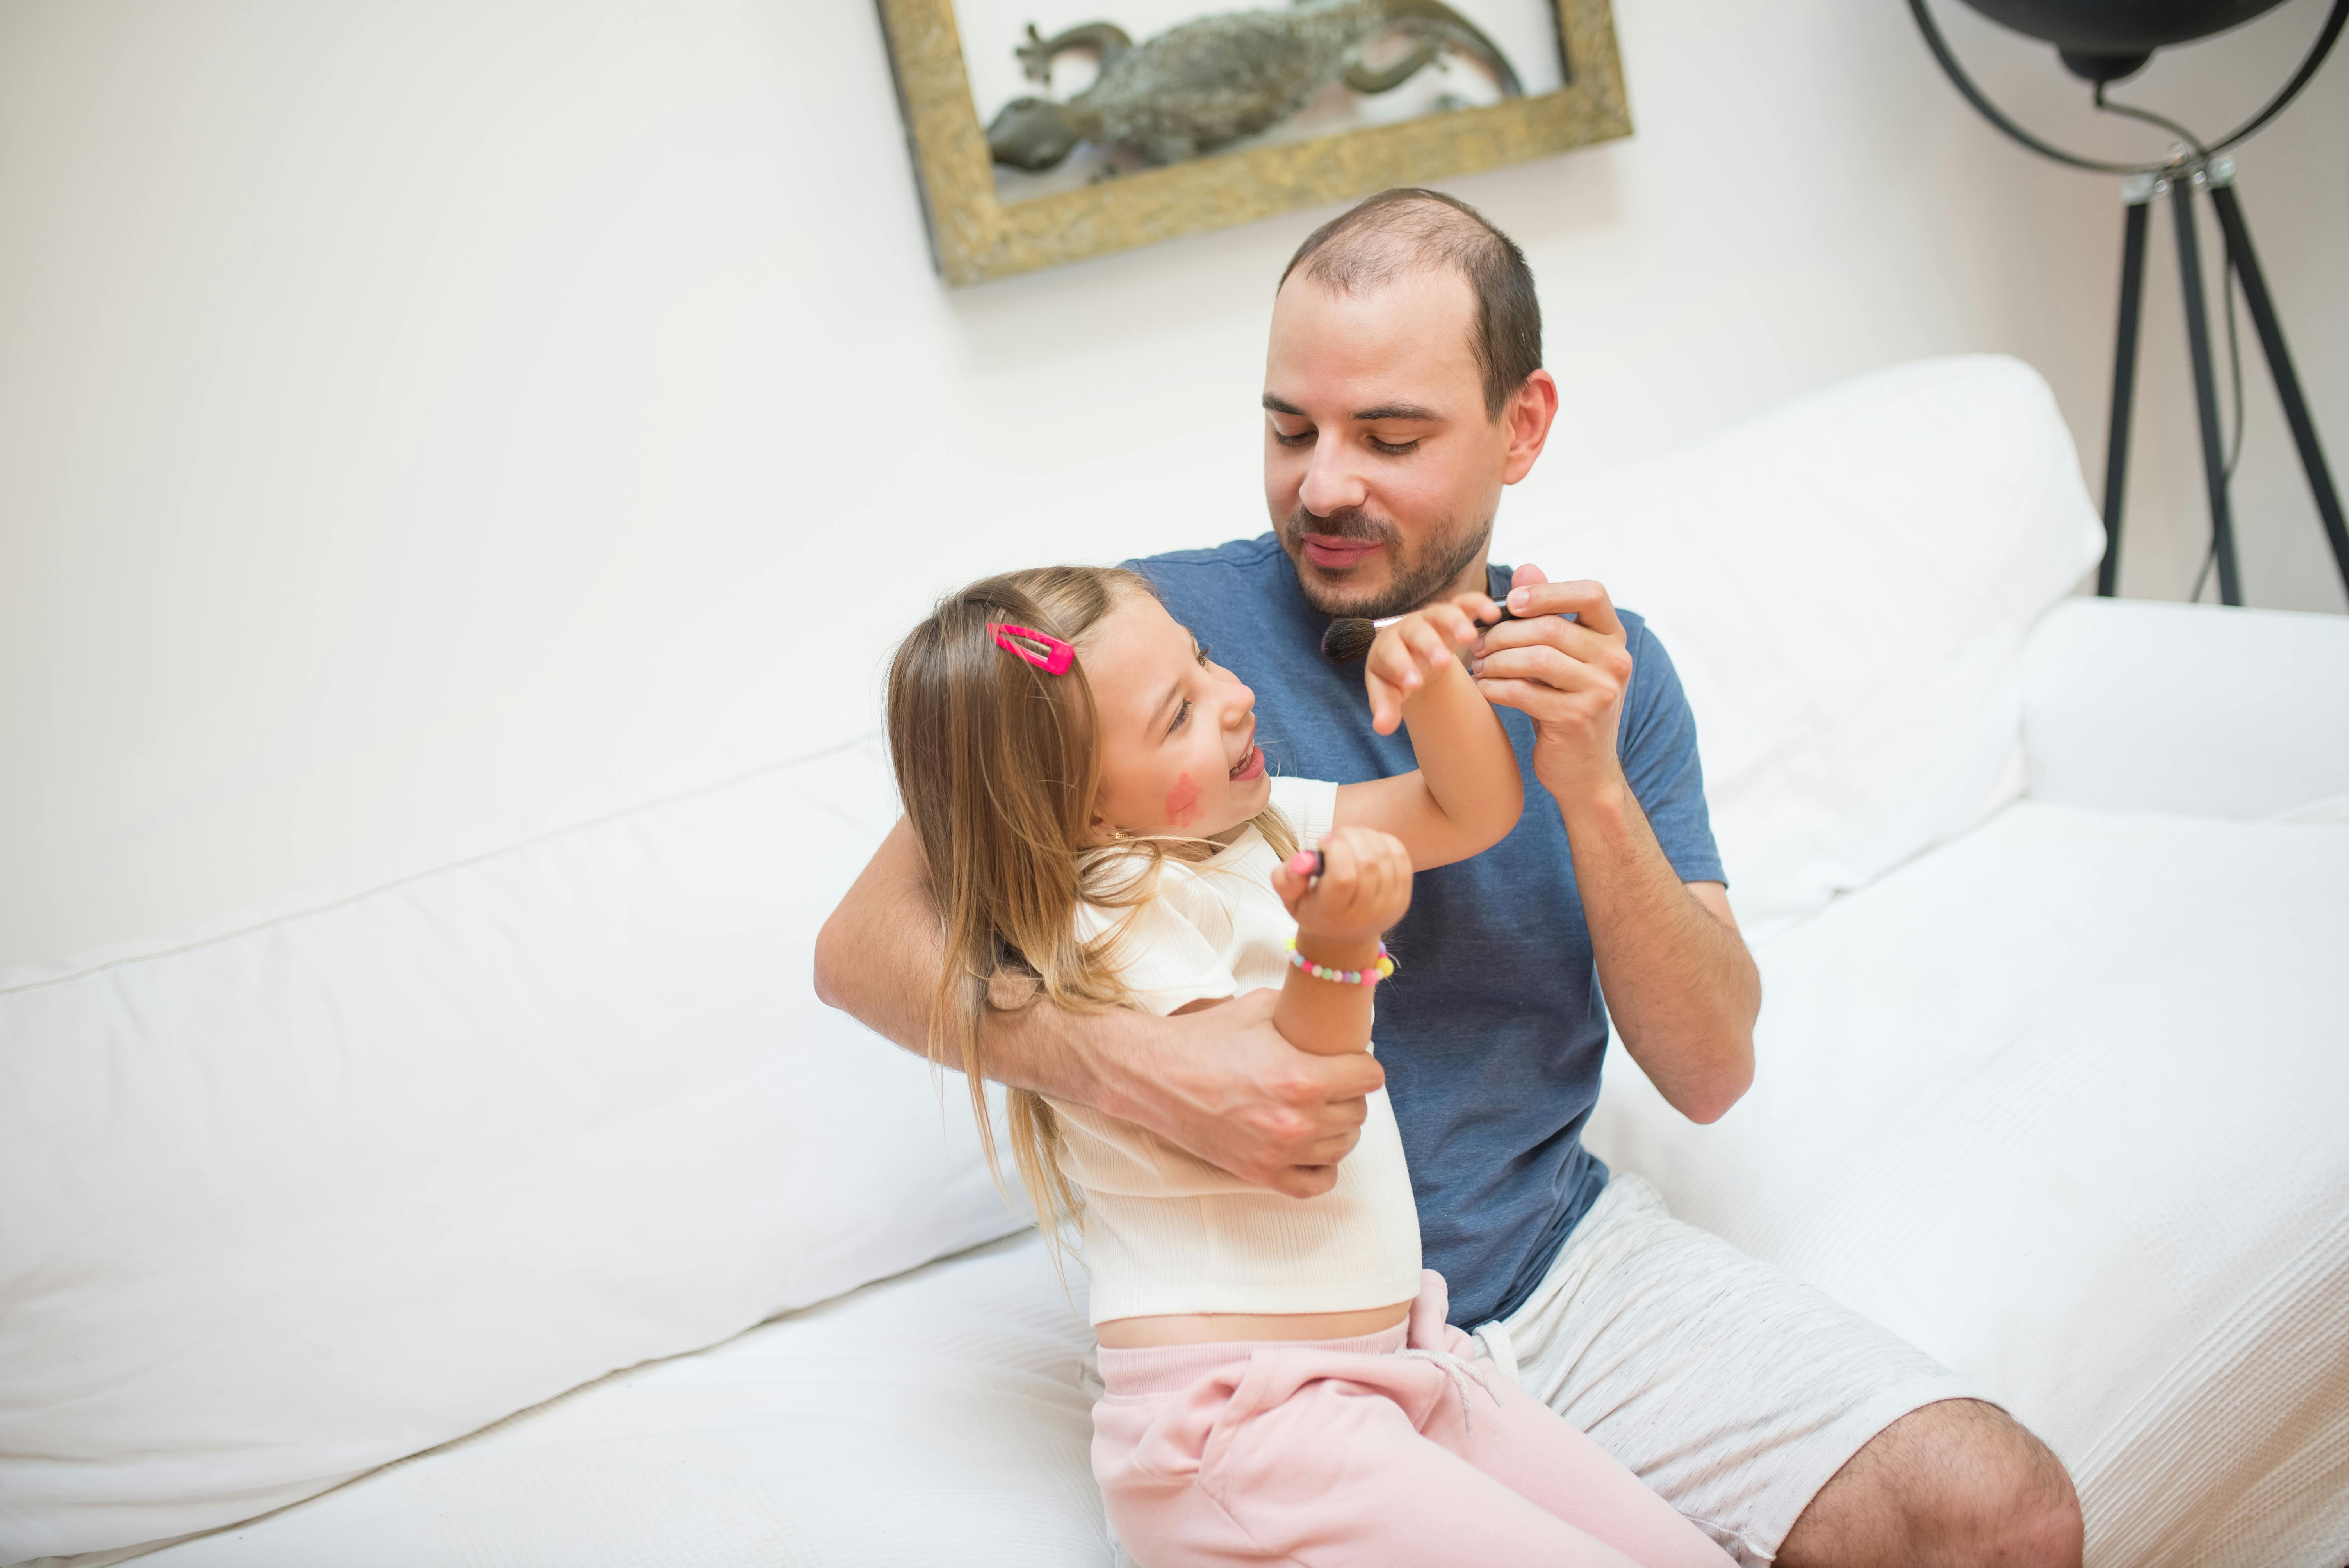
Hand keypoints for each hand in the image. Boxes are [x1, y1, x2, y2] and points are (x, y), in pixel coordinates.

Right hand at [1142, 990, 1382, 1196]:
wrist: (1155, 1075)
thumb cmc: (1204, 1039)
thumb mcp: (1259, 1007)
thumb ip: (1301, 1012)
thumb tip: (1330, 1011)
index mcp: (1302, 1077)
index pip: (1369, 1078)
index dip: (1362, 1065)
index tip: (1351, 1061)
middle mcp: (1297, 1120)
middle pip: (1358, 1113)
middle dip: (1349, 1094)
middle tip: (1331, 1082)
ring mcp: (1280, 1152)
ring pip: (1343, 1147)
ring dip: (1337, 1128)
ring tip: (1320, 1111)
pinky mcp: (1260, 1173)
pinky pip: (1316, 1183)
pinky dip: (1321, 1167)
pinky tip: (1311, 1147)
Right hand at [1269, 824, 1411, 943]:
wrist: (1345, 935)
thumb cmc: (1314, 909)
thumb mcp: (1290, 898)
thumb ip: (1285, 879)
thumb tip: (1303, 860)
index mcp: (1334, 915)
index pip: (1343, 876)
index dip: (1335, 849)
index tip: (1323, 844)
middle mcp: (1366, 914)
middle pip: (1367, 862)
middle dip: (1349, 837)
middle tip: (1336, 839)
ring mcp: (1389, 906)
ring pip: (1384, 854)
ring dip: (1364, 836)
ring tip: (1349, 841)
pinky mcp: (1404, 897)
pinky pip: (1400, 856)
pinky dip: (1383, 841)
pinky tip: (1367, 845)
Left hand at [1363, 590, 1497, 734]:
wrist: (1411, 655)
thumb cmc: (1396, 676)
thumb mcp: (1388, 693)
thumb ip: (1385, 708)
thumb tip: (1382, 728)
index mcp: (1387, 649)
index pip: (1391, 655)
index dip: (1401, 666)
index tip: (1414, 683)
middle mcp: (1408, 630)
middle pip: (1416, 632)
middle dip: (1428, 645)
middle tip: (1441, 662)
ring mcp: (1431, 620)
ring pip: (1441, 613)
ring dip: (1455, 622)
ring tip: (1470, 637)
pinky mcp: (1453, 613)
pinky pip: (1464, 604)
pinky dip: (1477, 604)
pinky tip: (1492, 613)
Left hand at [1471, 565, 1633, 805]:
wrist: (1584, 771)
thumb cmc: (1568, 705)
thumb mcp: (1564, 659)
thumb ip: (1549, 614)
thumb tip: (1526, 568)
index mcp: (1614, 638)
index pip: (1592, 593)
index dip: (1547, 591)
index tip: (1510, 602)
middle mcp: (1616, 660)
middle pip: (1551, 627)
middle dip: (1504, 633)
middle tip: (1476, 643)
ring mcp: (1601, 691)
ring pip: (1535, 658)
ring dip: (1496, 660)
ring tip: (1477, 665)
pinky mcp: (1577, 718)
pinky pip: (1524, 692)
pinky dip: (1496, 687)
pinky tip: (1484, 687)